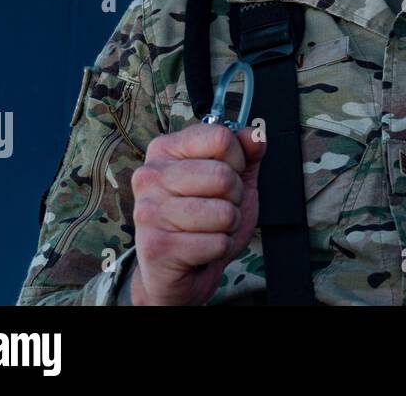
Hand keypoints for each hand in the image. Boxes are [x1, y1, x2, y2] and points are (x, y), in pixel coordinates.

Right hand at [128, 122, 263, 305]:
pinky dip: (220, 248)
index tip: (228, 174)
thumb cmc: (205, 220)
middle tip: (218, 207)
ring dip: (228, 225)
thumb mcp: (234, 180)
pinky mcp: (156, 247)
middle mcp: (150, 176)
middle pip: (223, 176)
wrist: (181, 271)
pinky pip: (216, 243)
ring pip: (222, 212)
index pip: (221, 137)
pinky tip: (201, 248)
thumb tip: (256, 134)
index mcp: (165, 150)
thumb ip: (247, 154)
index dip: (237, 159)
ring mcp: (149, 211)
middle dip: (234, 197)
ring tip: (209, 228)